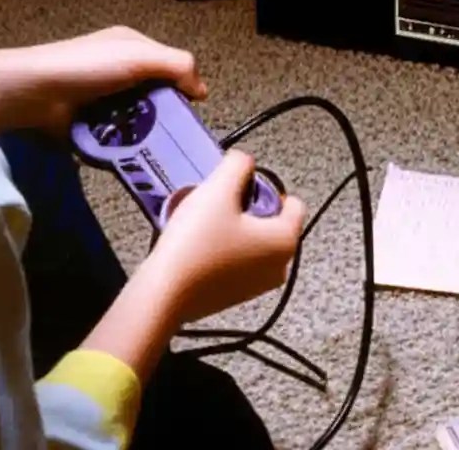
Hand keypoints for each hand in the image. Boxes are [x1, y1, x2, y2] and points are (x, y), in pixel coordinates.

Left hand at [0, 26, 206, 133]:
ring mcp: (102, 97)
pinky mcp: (89, 121)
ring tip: (157, 150)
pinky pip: (116, 135)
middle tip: (175, 136)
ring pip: (137, 118)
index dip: (183, 86)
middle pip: (155, 95)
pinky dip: (124, 144)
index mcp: (131, 46)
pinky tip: (133, 154)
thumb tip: (202, 90)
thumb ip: (178, 65)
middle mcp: (118, 69)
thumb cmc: (88, 68)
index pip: (170, 66)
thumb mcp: (139, 56)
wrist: (33, 92)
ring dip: (145, 133)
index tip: (190, 112)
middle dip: (165, 114)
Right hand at [145, 150, 305, 321]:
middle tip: (217, 206)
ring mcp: (258, 285)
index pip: (293, 203)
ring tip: (203, 226)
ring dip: (233, 230)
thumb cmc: (195, 244)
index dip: (265, 189)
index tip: (237, 190)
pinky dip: (224, 251)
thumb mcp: (218, 190)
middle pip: (272, 223)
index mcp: (286, 240)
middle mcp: (280, 266)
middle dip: (247, 210)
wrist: (164, 293)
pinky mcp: (236, 296)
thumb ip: (237, 166)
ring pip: (253, 243)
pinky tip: (198, 248)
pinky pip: (238, 262)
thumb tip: (243, 161)